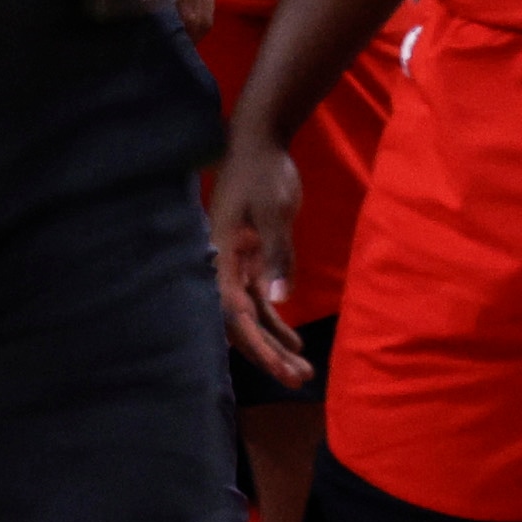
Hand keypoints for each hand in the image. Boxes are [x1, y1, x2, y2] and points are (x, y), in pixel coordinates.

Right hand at [205, 130, 310, 383]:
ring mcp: (236, 265)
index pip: (233, 312)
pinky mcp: (251, 259)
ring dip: (275, 344)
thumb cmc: (264, 171)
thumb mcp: (275, 210)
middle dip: (268, 354)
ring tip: (302, 373)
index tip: (279, 366)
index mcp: (219, 255)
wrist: (260, 142)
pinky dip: (277, 322)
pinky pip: (260, 300)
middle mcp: (222, 266)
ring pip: (252, 316)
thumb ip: (277, 254)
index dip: (255, 343)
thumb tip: (278, 300)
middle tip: (298, 380)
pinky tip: (295, 345)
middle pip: (241, 322)